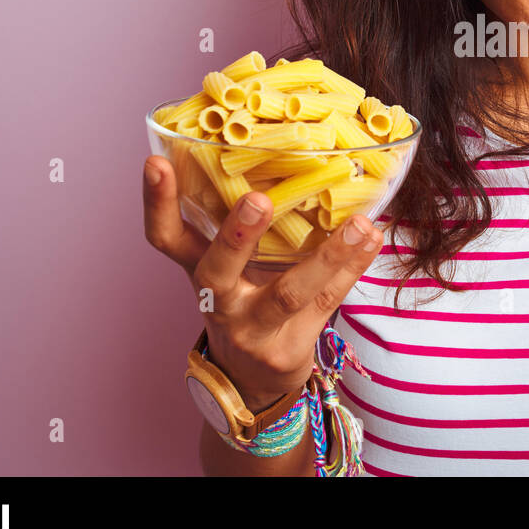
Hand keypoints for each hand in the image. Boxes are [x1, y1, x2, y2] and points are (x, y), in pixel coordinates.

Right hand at [142, 155, 383, 410]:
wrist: (256, 380)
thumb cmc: (247, 299)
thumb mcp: (233, 265)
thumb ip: (246, 222)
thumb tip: (290, 148)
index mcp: (198, 268)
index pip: (165, 236)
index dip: (157, 202)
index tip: (156, 163)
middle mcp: (219, 300)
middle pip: (218, 270)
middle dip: (236, 236)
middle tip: (257, 200)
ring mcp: (252, 329)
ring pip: (288, 293)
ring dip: (327, 256)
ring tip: (360, 224)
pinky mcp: (289, 348)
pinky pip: (327, 302)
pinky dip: (352, 268)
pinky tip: (372, 239)